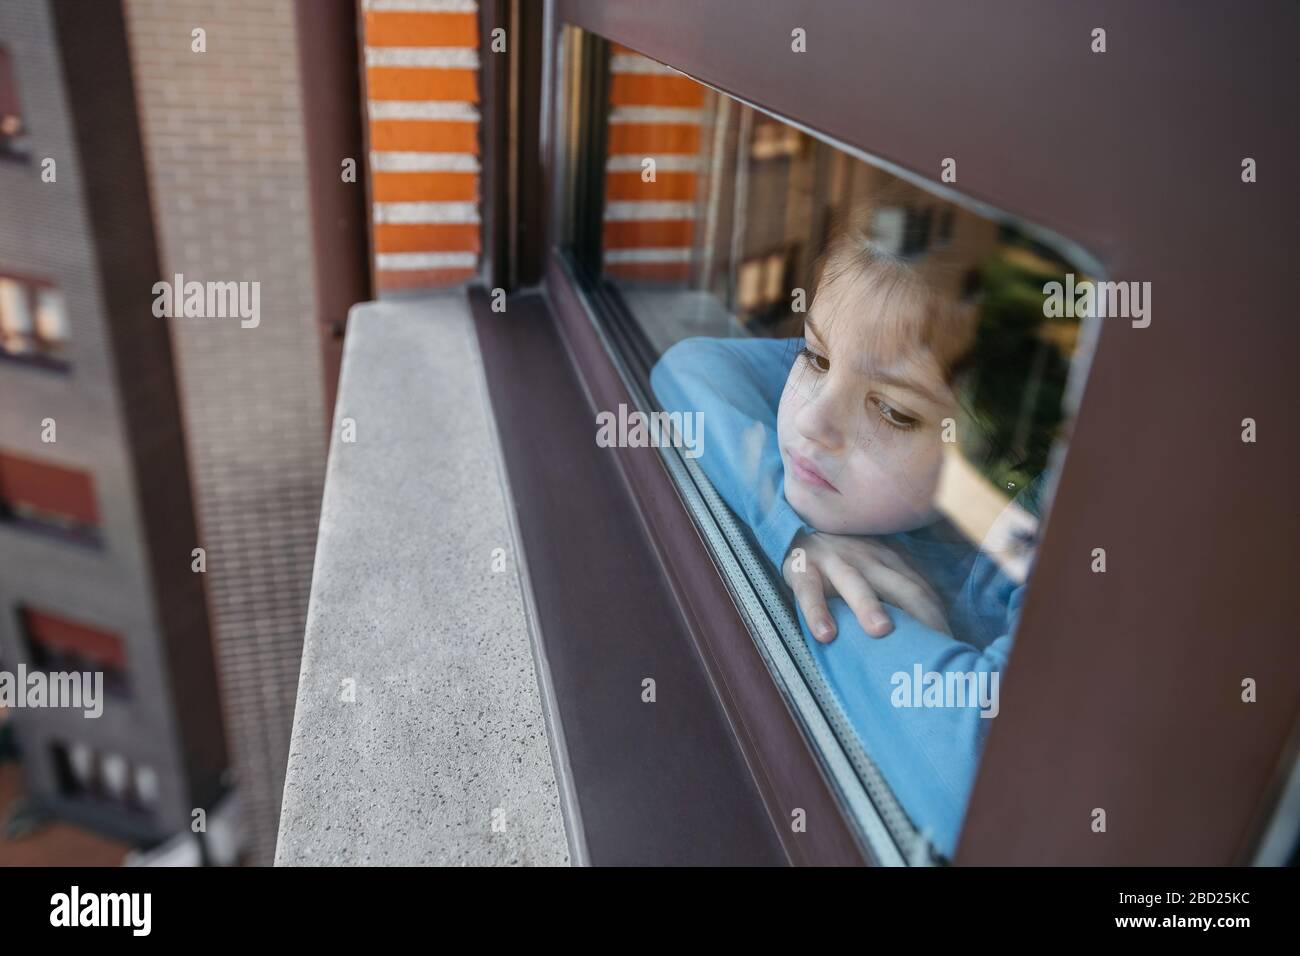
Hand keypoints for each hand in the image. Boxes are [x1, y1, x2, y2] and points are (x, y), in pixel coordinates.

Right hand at [782, 531, 949, 641]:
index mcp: (889, 561)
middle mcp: (867, 558)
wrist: (794, 531)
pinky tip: (825, 635)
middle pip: (899, 587)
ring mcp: (834, 561)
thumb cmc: (840, 561)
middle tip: (934, 645)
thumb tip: (930, 631)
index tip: (950, 647)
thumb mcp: (873, 566)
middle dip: (919, 614)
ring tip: (881, 630)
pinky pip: (809, 592)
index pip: (921, 591)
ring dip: (868, 606)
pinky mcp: (802, 569)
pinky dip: (817, 612)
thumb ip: (896, 589)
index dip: (937, 619)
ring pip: (855, 583)